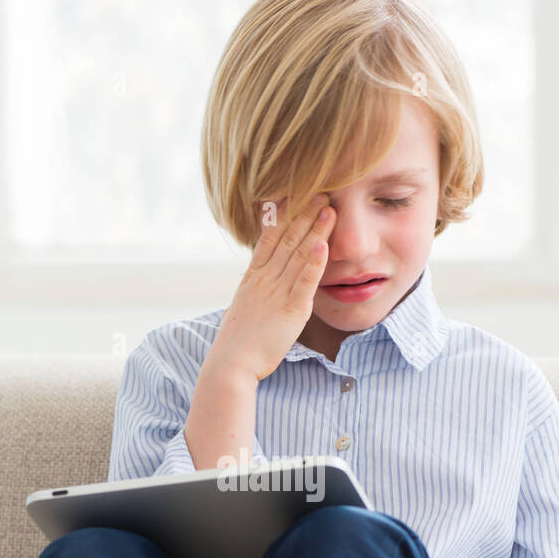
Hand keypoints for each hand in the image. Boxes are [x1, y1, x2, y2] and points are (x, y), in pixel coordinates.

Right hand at [209, 193, 336, 382]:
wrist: (230, 365)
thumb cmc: (235, 343)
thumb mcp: (242, 308)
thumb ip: (253, 293)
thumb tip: (255, 285)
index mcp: (252, 278)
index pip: (269, 238)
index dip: (283, 216)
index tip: (295, 196)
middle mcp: (265, 280)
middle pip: (287, 240)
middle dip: (305, 215)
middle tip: (320, 192)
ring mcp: (277, 293)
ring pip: (298, 255)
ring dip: (315, 230)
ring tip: (329, 209)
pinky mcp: (291, 311)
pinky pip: (304, 282)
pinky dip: (315, 263)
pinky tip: (323, 245)